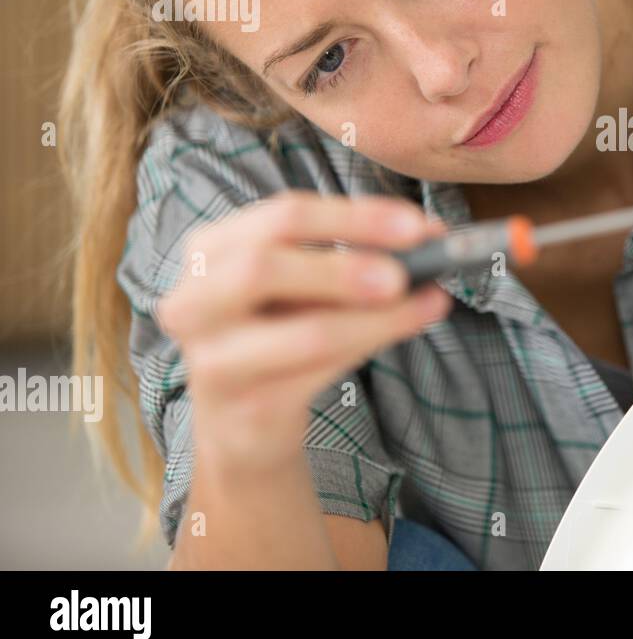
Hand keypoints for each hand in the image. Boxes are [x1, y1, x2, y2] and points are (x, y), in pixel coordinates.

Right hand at [155, 191, 451, 469]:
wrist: (242, 423)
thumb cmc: (279, 336)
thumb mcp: (306, 288)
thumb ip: (355, 257)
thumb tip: (431, 236)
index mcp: (211, 248)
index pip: (284, 215)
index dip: (355, 216)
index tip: (418, 225)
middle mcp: (195, 297)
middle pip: (265, 265)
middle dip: (346, 264)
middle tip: (405, 272)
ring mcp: (211, 356)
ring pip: (305, 329)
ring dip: (377, 316)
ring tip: (428, 302)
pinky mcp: (242, 404)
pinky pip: (318, 372)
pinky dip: (372, 344)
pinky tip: (410, 327)